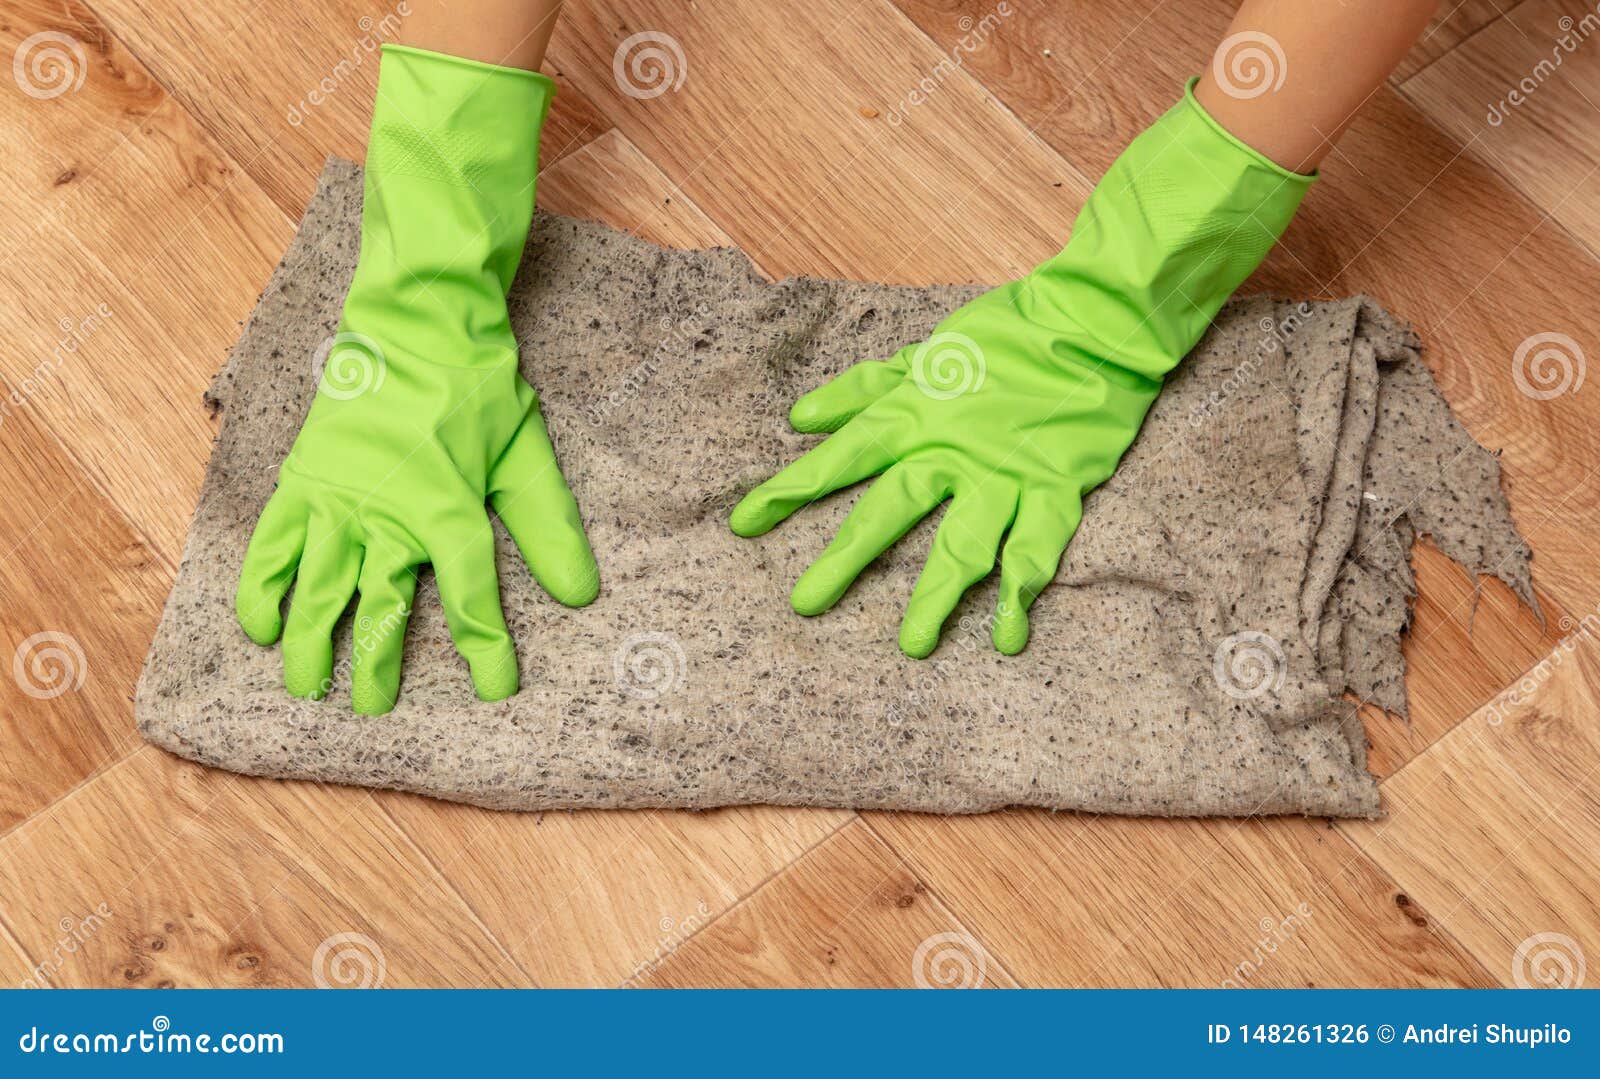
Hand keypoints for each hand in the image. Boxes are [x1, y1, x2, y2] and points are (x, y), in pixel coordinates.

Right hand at [236, 346, 595, 712]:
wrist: (418, 322)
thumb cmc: (478, 390)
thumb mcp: (526, 455)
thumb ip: (547, 527)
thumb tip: (580, 593)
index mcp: (448, 511)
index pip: (470, 599)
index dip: (485, 649)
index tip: (494, 688)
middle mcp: (388, 515)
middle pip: (379, 608)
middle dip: (376, 664)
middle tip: (375, 709)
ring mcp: (339, 500)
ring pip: (320, 588)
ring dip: (311, 642)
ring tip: (307, 688)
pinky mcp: (303, 480)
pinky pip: (272, 546)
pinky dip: (262, 587)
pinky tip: (261, 626)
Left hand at [731, 285, 1158, 656]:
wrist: (1096, 322)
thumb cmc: (1006, 335)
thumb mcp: (926, 353)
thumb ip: (864, 389)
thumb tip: (800, 418)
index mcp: (915, 413)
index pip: (841, 457)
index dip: (790, 490)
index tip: (745, 524)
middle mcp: (951, 450)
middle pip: (889, 512)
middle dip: (845, 559)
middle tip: (806, 605)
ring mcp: (1003, 474)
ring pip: (961, 544)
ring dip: (936, 598)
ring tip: (913, 646)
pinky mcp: (1055, 489)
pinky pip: (1036, 550)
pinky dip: (1021, 593)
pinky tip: (1007, 635)